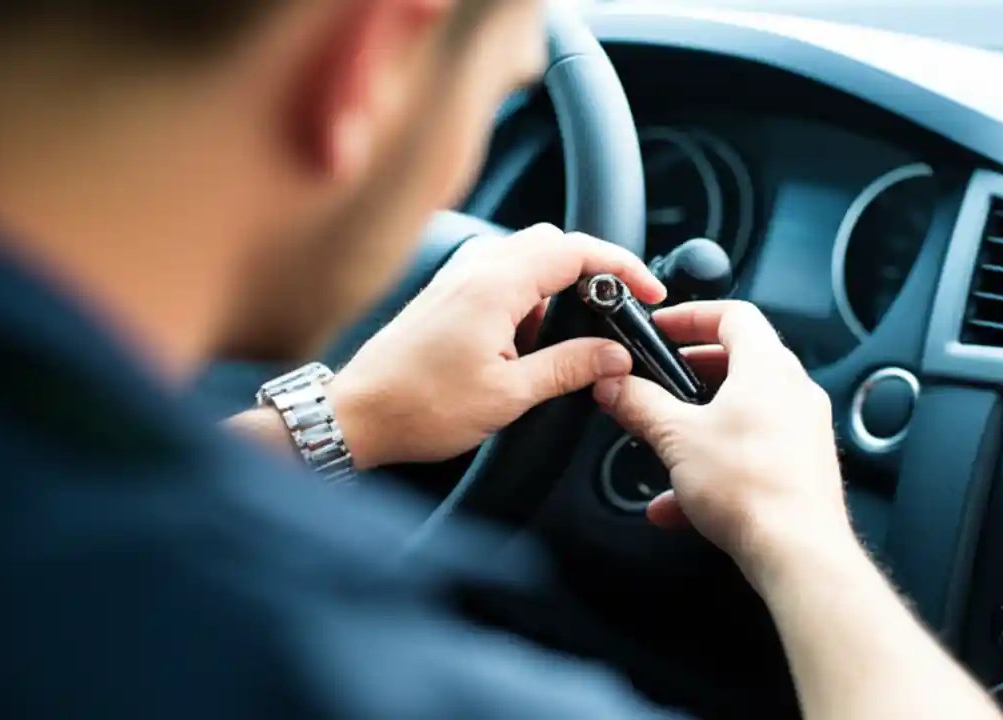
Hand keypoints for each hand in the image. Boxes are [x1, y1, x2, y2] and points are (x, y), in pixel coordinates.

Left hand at [328, 224, 665, 468]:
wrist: (356, 414)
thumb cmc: (418, 406)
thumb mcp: (509, 396)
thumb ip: (569, 367)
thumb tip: (613, 355)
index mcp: (496, 284)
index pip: (575, 250)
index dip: (621, 266)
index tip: (646, 292)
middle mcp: (476, 268)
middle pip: (554, 244)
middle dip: (593, 273)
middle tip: (616, 312)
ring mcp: (458, 276)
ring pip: (528, 259)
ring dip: (558, 289)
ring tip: (568, 342)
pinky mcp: (448, 292)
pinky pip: (502, 277)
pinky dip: (529, 299)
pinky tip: (529, 344)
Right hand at [592, 301, 853, 586]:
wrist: (798, 554)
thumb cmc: (752, 490)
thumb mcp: (676, 438)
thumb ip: (639, 405)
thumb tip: (615, 385)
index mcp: (768, 367)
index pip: (733, 314)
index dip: (692, 315)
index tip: (662, 328)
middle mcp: (794, 392)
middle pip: (739, 360)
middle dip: (691, 371)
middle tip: (659, 381)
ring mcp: (802, 431)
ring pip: (744, 411)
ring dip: (700, 423)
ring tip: (666, 441)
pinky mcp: (802, 468)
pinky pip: (751, 453)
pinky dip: (716, 465)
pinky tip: (679, 503)